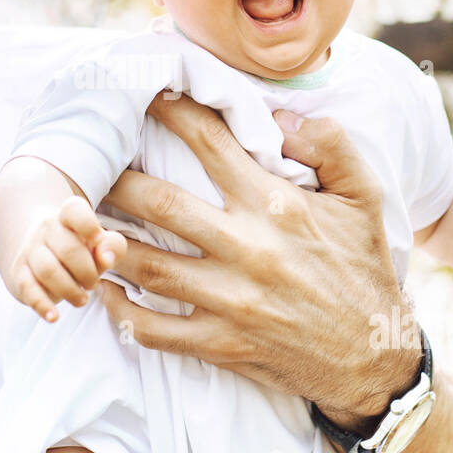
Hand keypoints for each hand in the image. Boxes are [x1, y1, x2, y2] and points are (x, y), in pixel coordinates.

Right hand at [9, 196, 125, 321]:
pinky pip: (28, 289)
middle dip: (86, 272)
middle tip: (93, 285)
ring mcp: (30, 250)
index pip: (74, 210)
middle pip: (67, 249)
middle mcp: (47, 228)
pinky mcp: (19, 272)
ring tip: (81, 299)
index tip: (98, 239)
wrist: (39, 248)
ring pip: (47, 270)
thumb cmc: (79, 247)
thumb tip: (106, 257)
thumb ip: (112, 246)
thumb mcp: (100, 244)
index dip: (87, 225)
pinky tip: (54, 317)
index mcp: (69, 216)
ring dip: (69, 290)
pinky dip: (42, 305)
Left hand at [98, 93, 420, 432]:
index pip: (212, 145)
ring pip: (147, 266)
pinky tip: (100, 289)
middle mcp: (247, 250)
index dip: (174, 113)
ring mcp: (230, 301)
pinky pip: (155, 329)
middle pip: (161, 204)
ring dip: (105, 240)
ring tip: (77, 220)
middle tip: (89, 159)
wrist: (375, 358)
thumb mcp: (366, 198)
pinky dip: (120, 311)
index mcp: (276, 206)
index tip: (145, 95)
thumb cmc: (364, 269)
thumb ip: (330, 145)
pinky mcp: (221, 343)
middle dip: (117, 177)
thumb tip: (282, 115)